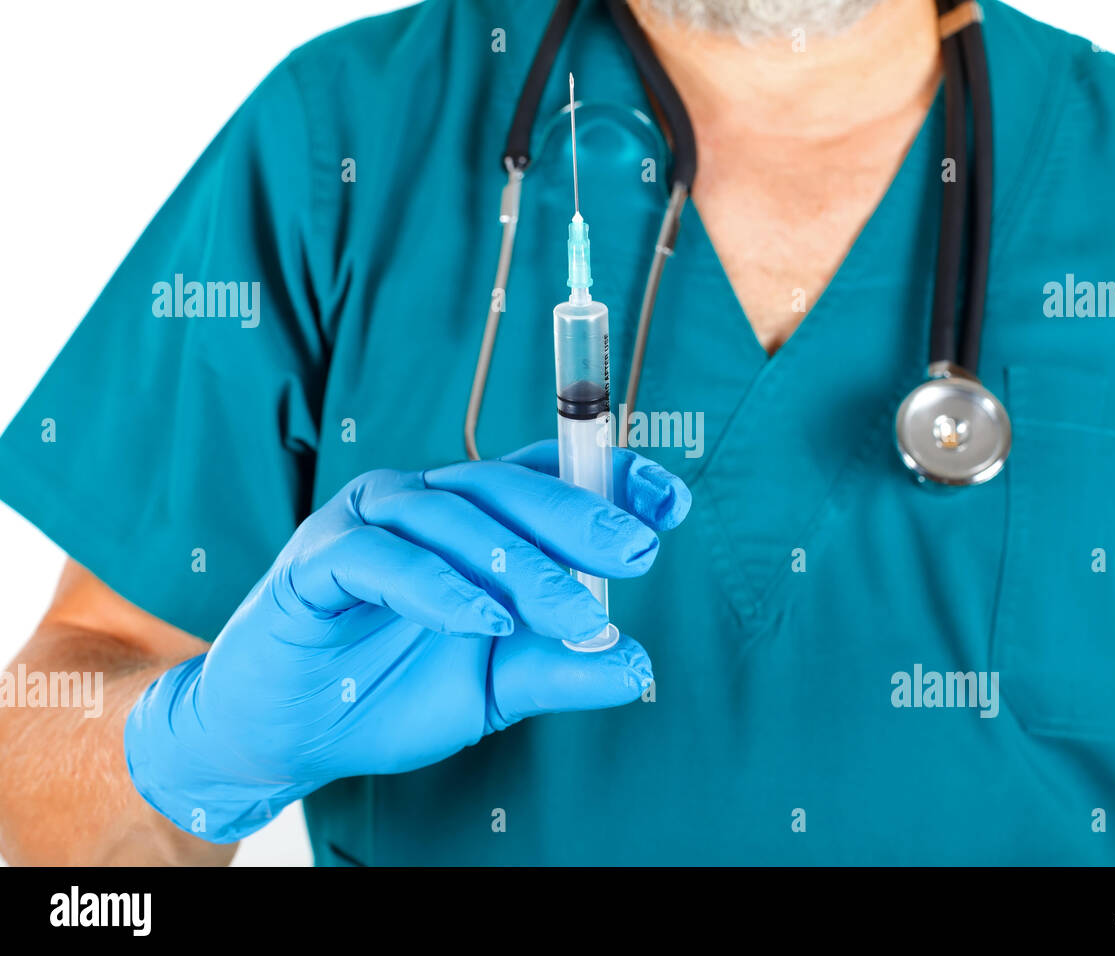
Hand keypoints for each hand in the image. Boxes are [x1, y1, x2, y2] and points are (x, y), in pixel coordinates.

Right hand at [124, 440, 690, 842]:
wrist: (286, 734)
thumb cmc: (389, 693)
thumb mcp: (493, 687)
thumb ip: (559, 669)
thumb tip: (637, 666)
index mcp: (467, 520)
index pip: (544, 477)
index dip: (608, 477)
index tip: (672, 502)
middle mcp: (420, 504)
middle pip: (506, 486)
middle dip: (579, 517)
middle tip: (638, 552)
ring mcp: (365, 524)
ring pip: (451, 517)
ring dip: (519, 565)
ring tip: (573, 615)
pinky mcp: (316, 562)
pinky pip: (380, 558)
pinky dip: (437, 587)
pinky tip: (484, 622)